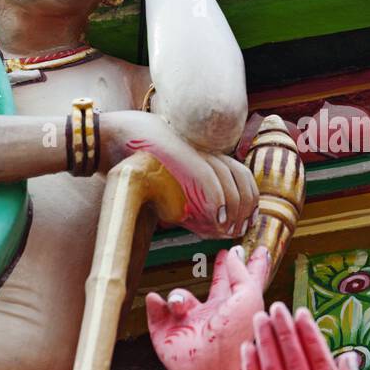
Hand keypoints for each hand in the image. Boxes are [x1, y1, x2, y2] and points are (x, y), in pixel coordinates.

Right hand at [100, 110, 257, 237]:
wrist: (118, 140)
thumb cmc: (143, 165)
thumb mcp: (174, 188)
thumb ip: (193, 204)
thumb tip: (214, 228)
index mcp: (208, 157)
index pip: (243, 176)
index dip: (250, 199)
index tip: (247, 222)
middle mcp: (207, 153)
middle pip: (243, 178)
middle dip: (247, 207)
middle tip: (240, 229)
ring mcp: (197, 152)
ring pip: (232, 180)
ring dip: (235, 208)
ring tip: (229, 227)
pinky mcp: (185, 157)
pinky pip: (210, 179)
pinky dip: (219, 200)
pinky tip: (220, 218)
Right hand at [147, 246, 268, 369]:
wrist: (212, 369)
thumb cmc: (237, 336)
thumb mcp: (248, 297)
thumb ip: (242, 273)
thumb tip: (233, 255)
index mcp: (236, 307)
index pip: (244, 280)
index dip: (250, 264)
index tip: (259, 250)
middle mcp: (215, 313)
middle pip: (218, 286)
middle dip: (221, 269)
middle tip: (225, 253)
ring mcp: (191, 323)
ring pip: (180, 297)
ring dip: (178, 297)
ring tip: (181, 308)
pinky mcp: (167, 333)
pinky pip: (156, 311)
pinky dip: (155, 305)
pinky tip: (156, 300)